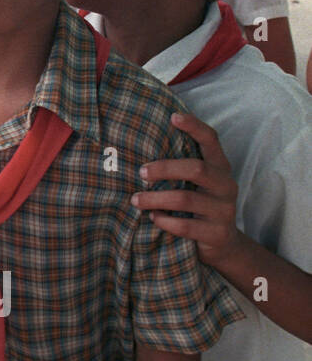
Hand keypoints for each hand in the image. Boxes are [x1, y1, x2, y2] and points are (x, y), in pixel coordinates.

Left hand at [131, 112, 242, 267]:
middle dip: (164, 169)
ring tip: (135, 199)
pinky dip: (164, 221)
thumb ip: (179, 167)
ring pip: (185, 199)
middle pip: (196, 169)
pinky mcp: (217, 233)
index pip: (211, 140)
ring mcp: (224, 210)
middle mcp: (226, 185)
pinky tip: (153, 218)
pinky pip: (185, 226)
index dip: (195, 127)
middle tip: (141, 172)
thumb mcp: (195, 183)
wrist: (224, 244)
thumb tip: (136, 149)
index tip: (173, 116)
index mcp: (220, 167)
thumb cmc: (199, 204)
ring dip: (155, 199)